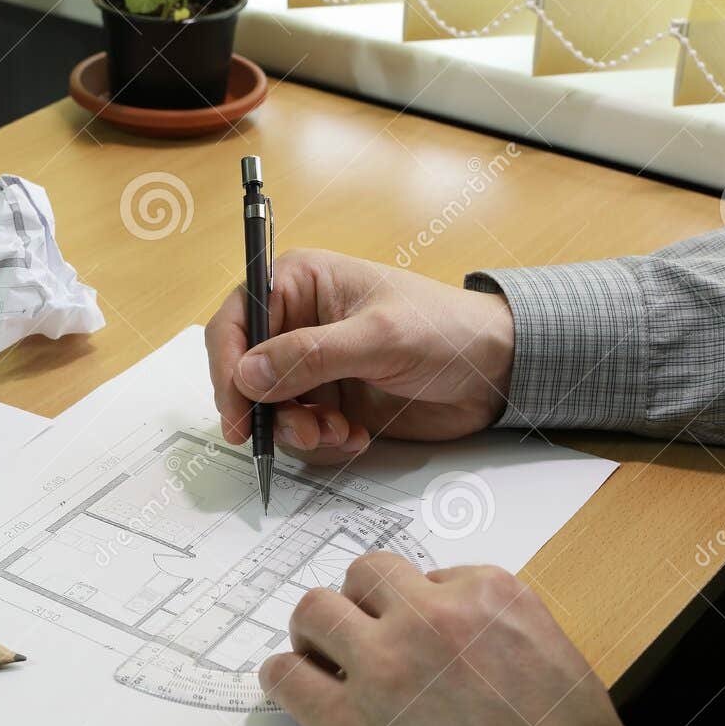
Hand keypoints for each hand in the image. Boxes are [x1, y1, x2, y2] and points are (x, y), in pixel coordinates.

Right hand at [206, 248, 514, 463]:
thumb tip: (248, 374)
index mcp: (299, 284)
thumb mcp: (379, 337)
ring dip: (298, 430)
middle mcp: (296, 323)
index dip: (227, 368)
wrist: (497, 370)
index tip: (237, 413)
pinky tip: (355, 436)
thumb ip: (310, 355)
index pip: (236, 322)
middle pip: (245, 372)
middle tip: (301, 433)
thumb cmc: (446, 330)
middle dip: (267, 410)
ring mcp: (312, 365)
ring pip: (271, 408)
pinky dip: (321, 442)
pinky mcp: (329, 400)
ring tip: (337, 433)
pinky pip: (301, 430)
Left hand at [262, 554, 652, 725]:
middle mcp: (431, 619)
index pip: (430, 575)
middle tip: (360, 634)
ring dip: (315, 631)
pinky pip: (285, 675)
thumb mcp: (562, 670)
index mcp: (492, 600)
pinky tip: (295, 692)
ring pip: (315, 611)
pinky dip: (284, 678)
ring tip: (320, 656)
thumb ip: (504, 635)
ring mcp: (381, 667)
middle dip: (362, 603)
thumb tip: (463, 635)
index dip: (419, 608)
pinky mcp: (343, 723)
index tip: (416, 634)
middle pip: (366, 577)